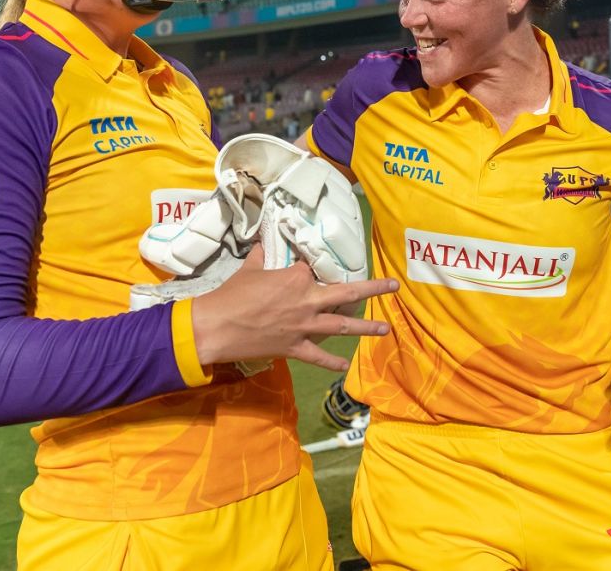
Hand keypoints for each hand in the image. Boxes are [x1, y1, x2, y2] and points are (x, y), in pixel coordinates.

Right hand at [191, 244, 394, 372]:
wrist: (217, 326)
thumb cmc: (231, 295)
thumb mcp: (248, 269)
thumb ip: (261, 256)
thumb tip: (264, 244)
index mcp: (296, 278)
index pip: (314, 267)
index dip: (314, 265)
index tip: (314, 264)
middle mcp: (307, 300)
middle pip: (346, 293)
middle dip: (373, 288)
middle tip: (393, 285)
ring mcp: (304, 326)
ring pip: (342, 326)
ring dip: (366, 327)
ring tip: (386, 328)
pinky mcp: (295, 348)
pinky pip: (319, 357)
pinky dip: (333, 362)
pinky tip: (346, 365)